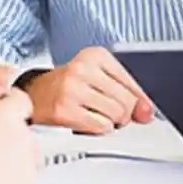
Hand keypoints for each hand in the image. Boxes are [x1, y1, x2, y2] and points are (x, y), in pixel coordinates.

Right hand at [20, 46, 153, 134]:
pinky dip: (98, 128)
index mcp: (95, 55)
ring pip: (116, 115)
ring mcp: (72, 89)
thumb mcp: (98, 77)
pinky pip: (100, 127)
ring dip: (111, 122)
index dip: (138, 100)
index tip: (138, 109)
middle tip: (110, 112)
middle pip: (126, 101)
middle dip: (124, 113)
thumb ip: (127, 92)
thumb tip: (147, 112)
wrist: (35, 94)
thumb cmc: (70, 86)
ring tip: (95, 115)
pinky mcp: (64, 111)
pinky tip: (86, 120)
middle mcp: (82, 68)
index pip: (132, 82)